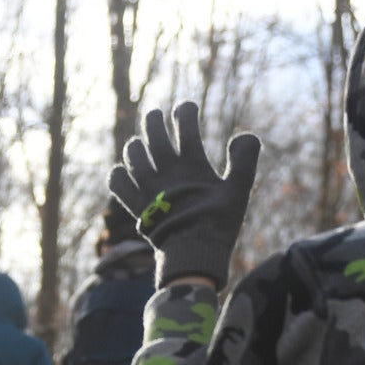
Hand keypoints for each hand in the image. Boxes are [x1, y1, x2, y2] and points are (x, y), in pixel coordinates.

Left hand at [108, 102, 262, 287]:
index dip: (185, 112)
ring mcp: (147, 188)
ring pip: (133, 155)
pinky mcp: (135, 206)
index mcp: (191, 165)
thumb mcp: (238, 193)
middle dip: (154, 120)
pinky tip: (123, 172)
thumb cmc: (218, 225)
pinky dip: (118, 175)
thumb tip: (246, 135)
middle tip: (156, 115)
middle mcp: (165, 172)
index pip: (185, 127)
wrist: (192, 256)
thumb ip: (244, 162)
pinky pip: (118, 184)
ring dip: (135, 145)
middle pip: (154, 135)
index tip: (186, 107)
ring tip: (139, 142)